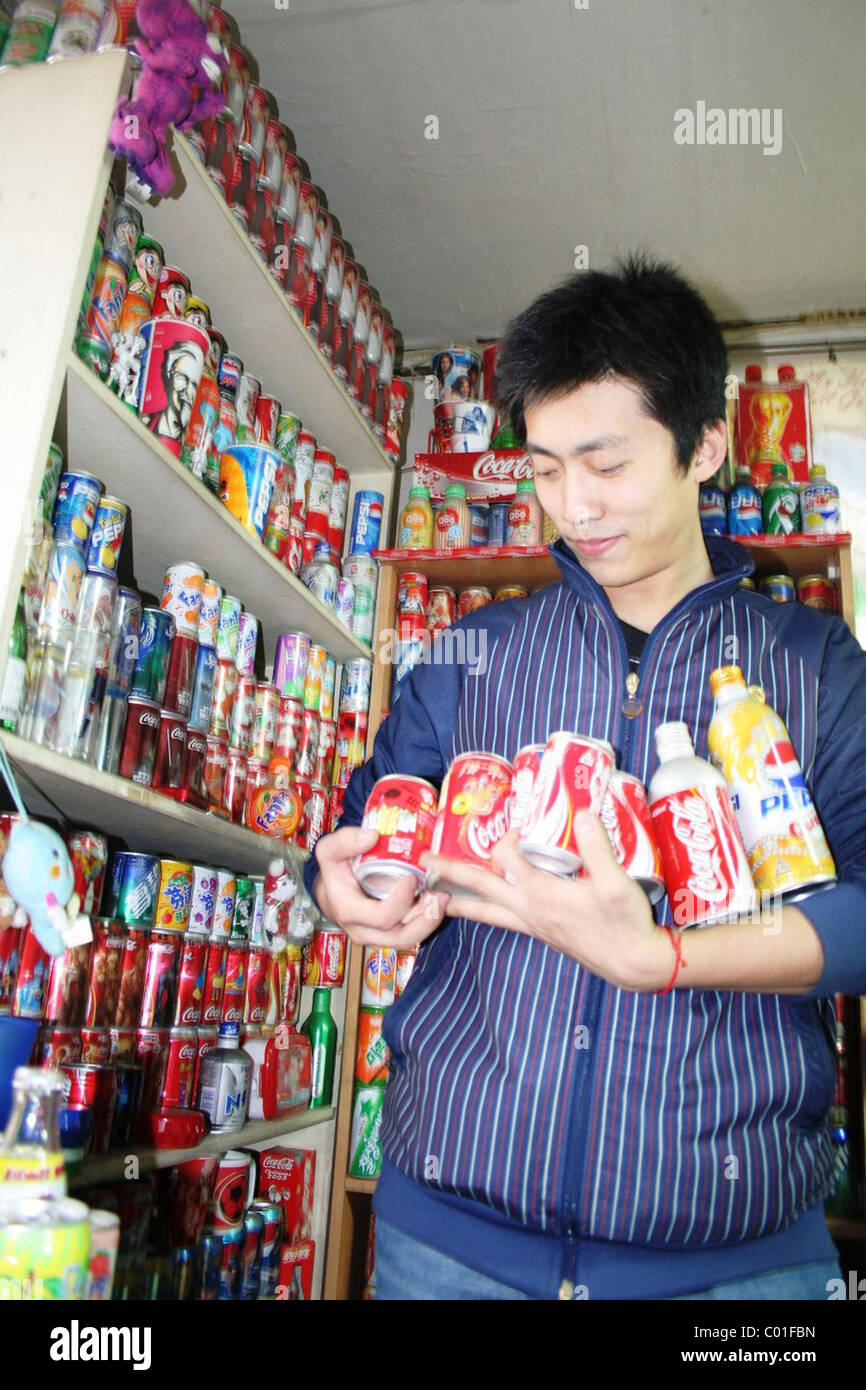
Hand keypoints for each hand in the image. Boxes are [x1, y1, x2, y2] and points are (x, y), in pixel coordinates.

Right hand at [313, 825, 450, 950]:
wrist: (332, 892)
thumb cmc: (334, 871)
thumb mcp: (330, 851)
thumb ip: (345, 841)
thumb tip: (372, 836)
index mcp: (350, 912)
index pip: (382, 917)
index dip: (402, 901)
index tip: (412, 878)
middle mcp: (364, 931)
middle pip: (401, 937)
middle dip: (426, 919)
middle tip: (441, 895)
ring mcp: (377, 937)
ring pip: (409, 938)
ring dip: (430, 921)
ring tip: (443, 898)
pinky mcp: (389, 935)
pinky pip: (411, 934)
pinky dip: (426, 920)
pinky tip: (436, 902)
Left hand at [422, 814, 671, 991]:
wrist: (634, 963)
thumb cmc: (624, 922)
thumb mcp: (616, 881)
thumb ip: (597, 846)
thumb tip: (582, 812)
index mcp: (541, 894)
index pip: (506, 859)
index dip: (508, 838)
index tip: (523, 829)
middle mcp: (528, 910)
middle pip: (480, 889)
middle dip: (450, 873)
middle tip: (422, 862)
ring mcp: (532, 925)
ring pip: (485, 912)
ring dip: (459, 901)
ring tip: (434, 897)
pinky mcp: (541, 933)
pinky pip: (502, 920)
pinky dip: (485, 912)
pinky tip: (485, 909)